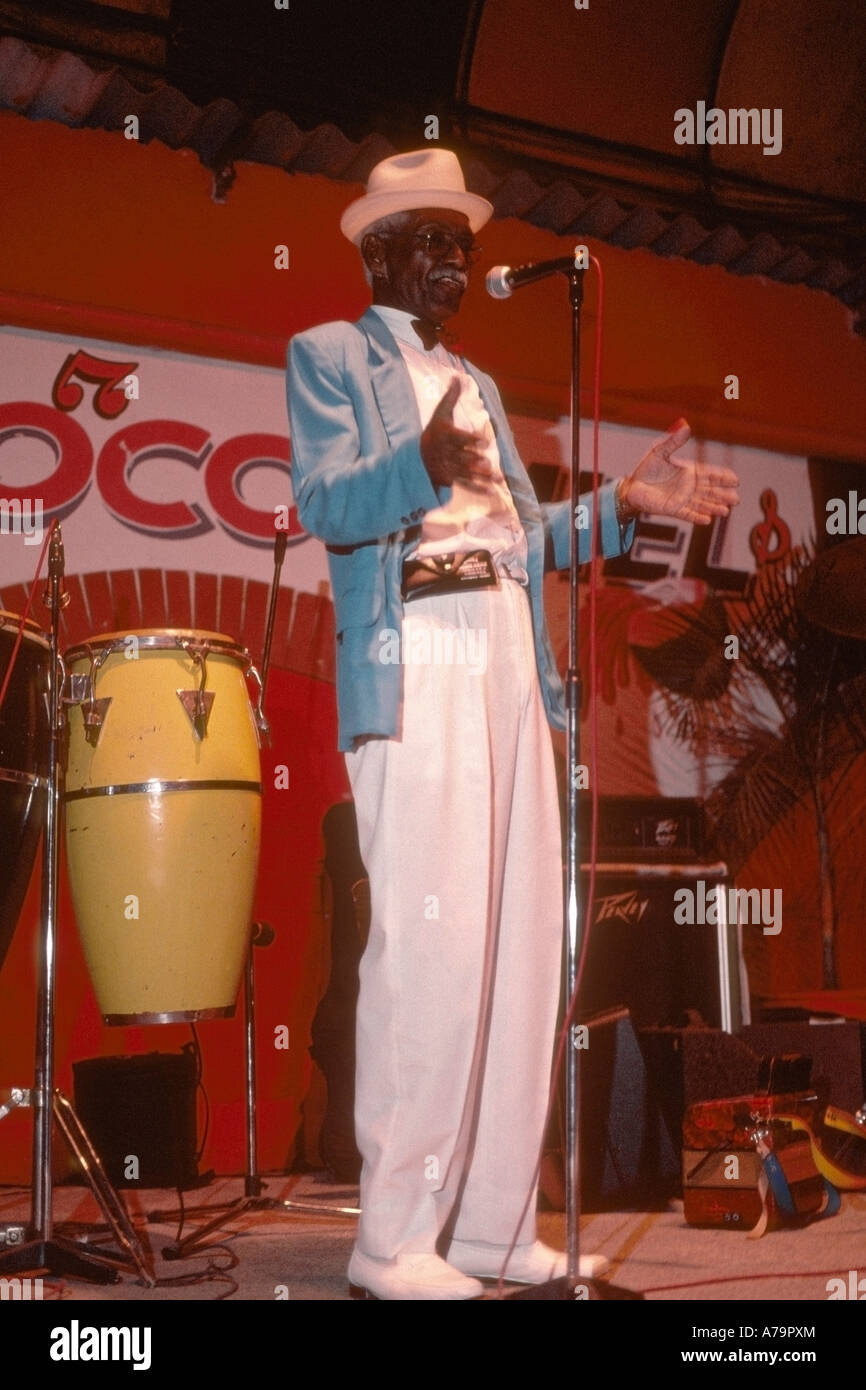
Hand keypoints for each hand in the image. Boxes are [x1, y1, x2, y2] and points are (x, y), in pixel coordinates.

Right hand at [420, 378, 490, 488]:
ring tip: (497, 478)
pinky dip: (478, 489)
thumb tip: (458, 376)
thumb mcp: (439, 414)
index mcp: (443, 436)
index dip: (471, 440)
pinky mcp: (450, 479)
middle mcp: (446, 453)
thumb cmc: (434, 433)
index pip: (458, 438)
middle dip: (474, 462)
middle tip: (488, 464)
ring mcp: (448, 468)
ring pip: (467, 473)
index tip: (485, 442)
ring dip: (481, 477)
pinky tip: (491, 490)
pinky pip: (465, 485)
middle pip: (462, 458)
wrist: (417, 458)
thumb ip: (451, 397)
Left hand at [621, 419, 739, 525]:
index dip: (723, 477)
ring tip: (725, 511)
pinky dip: (696, 517)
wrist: (632, 485)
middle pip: (710, 491)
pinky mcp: (673, 509)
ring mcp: (682, 499)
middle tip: (736, 499)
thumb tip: (685, 425)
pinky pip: (687, 514)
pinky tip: (707, 521)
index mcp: (690, 472)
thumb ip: (673, 441)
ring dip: (714, 508)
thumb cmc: (647, 468)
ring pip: (702, 504)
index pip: (710, 474)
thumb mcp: (659, 451)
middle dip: (723, 495)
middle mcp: (689, 487)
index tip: (735, 480)